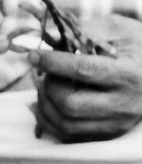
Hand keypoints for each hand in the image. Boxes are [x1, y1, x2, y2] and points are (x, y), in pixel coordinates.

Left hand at [32, 14, 141, 140]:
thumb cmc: (135, 43)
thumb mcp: (116, 28)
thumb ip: (84, 31)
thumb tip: (49, 36)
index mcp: (128, 74)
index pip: (83, 71)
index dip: (54, 63)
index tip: (33, 55)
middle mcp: (123, 105)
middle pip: (71, 104)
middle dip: (48, 85)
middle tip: (42, 69)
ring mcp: (116, 124)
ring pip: (67, 124)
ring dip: (45, 103)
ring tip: (43, 82)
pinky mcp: (108, 134)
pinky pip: (70, 136)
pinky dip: (50, 119)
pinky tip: (44, 100)